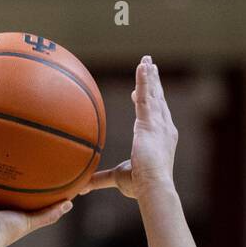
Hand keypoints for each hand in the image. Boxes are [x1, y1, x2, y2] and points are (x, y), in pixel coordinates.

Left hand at [79, 55, 177, 200]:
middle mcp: (163, 128)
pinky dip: (145, 80)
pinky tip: (142, 66)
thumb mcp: (118, 178)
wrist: (153, 186)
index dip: (147, 103)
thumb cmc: (140, 186)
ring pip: (153, 94)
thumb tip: (82, 186)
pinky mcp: (151, 122)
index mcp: (160, 139)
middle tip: (150, 66)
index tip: (135, 94)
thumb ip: (100, 179)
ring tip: (146, 60)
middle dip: (154, 83)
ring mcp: (159, 123)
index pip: (153, 116)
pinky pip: (146, 96)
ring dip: (149, 76)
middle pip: (158, 99)